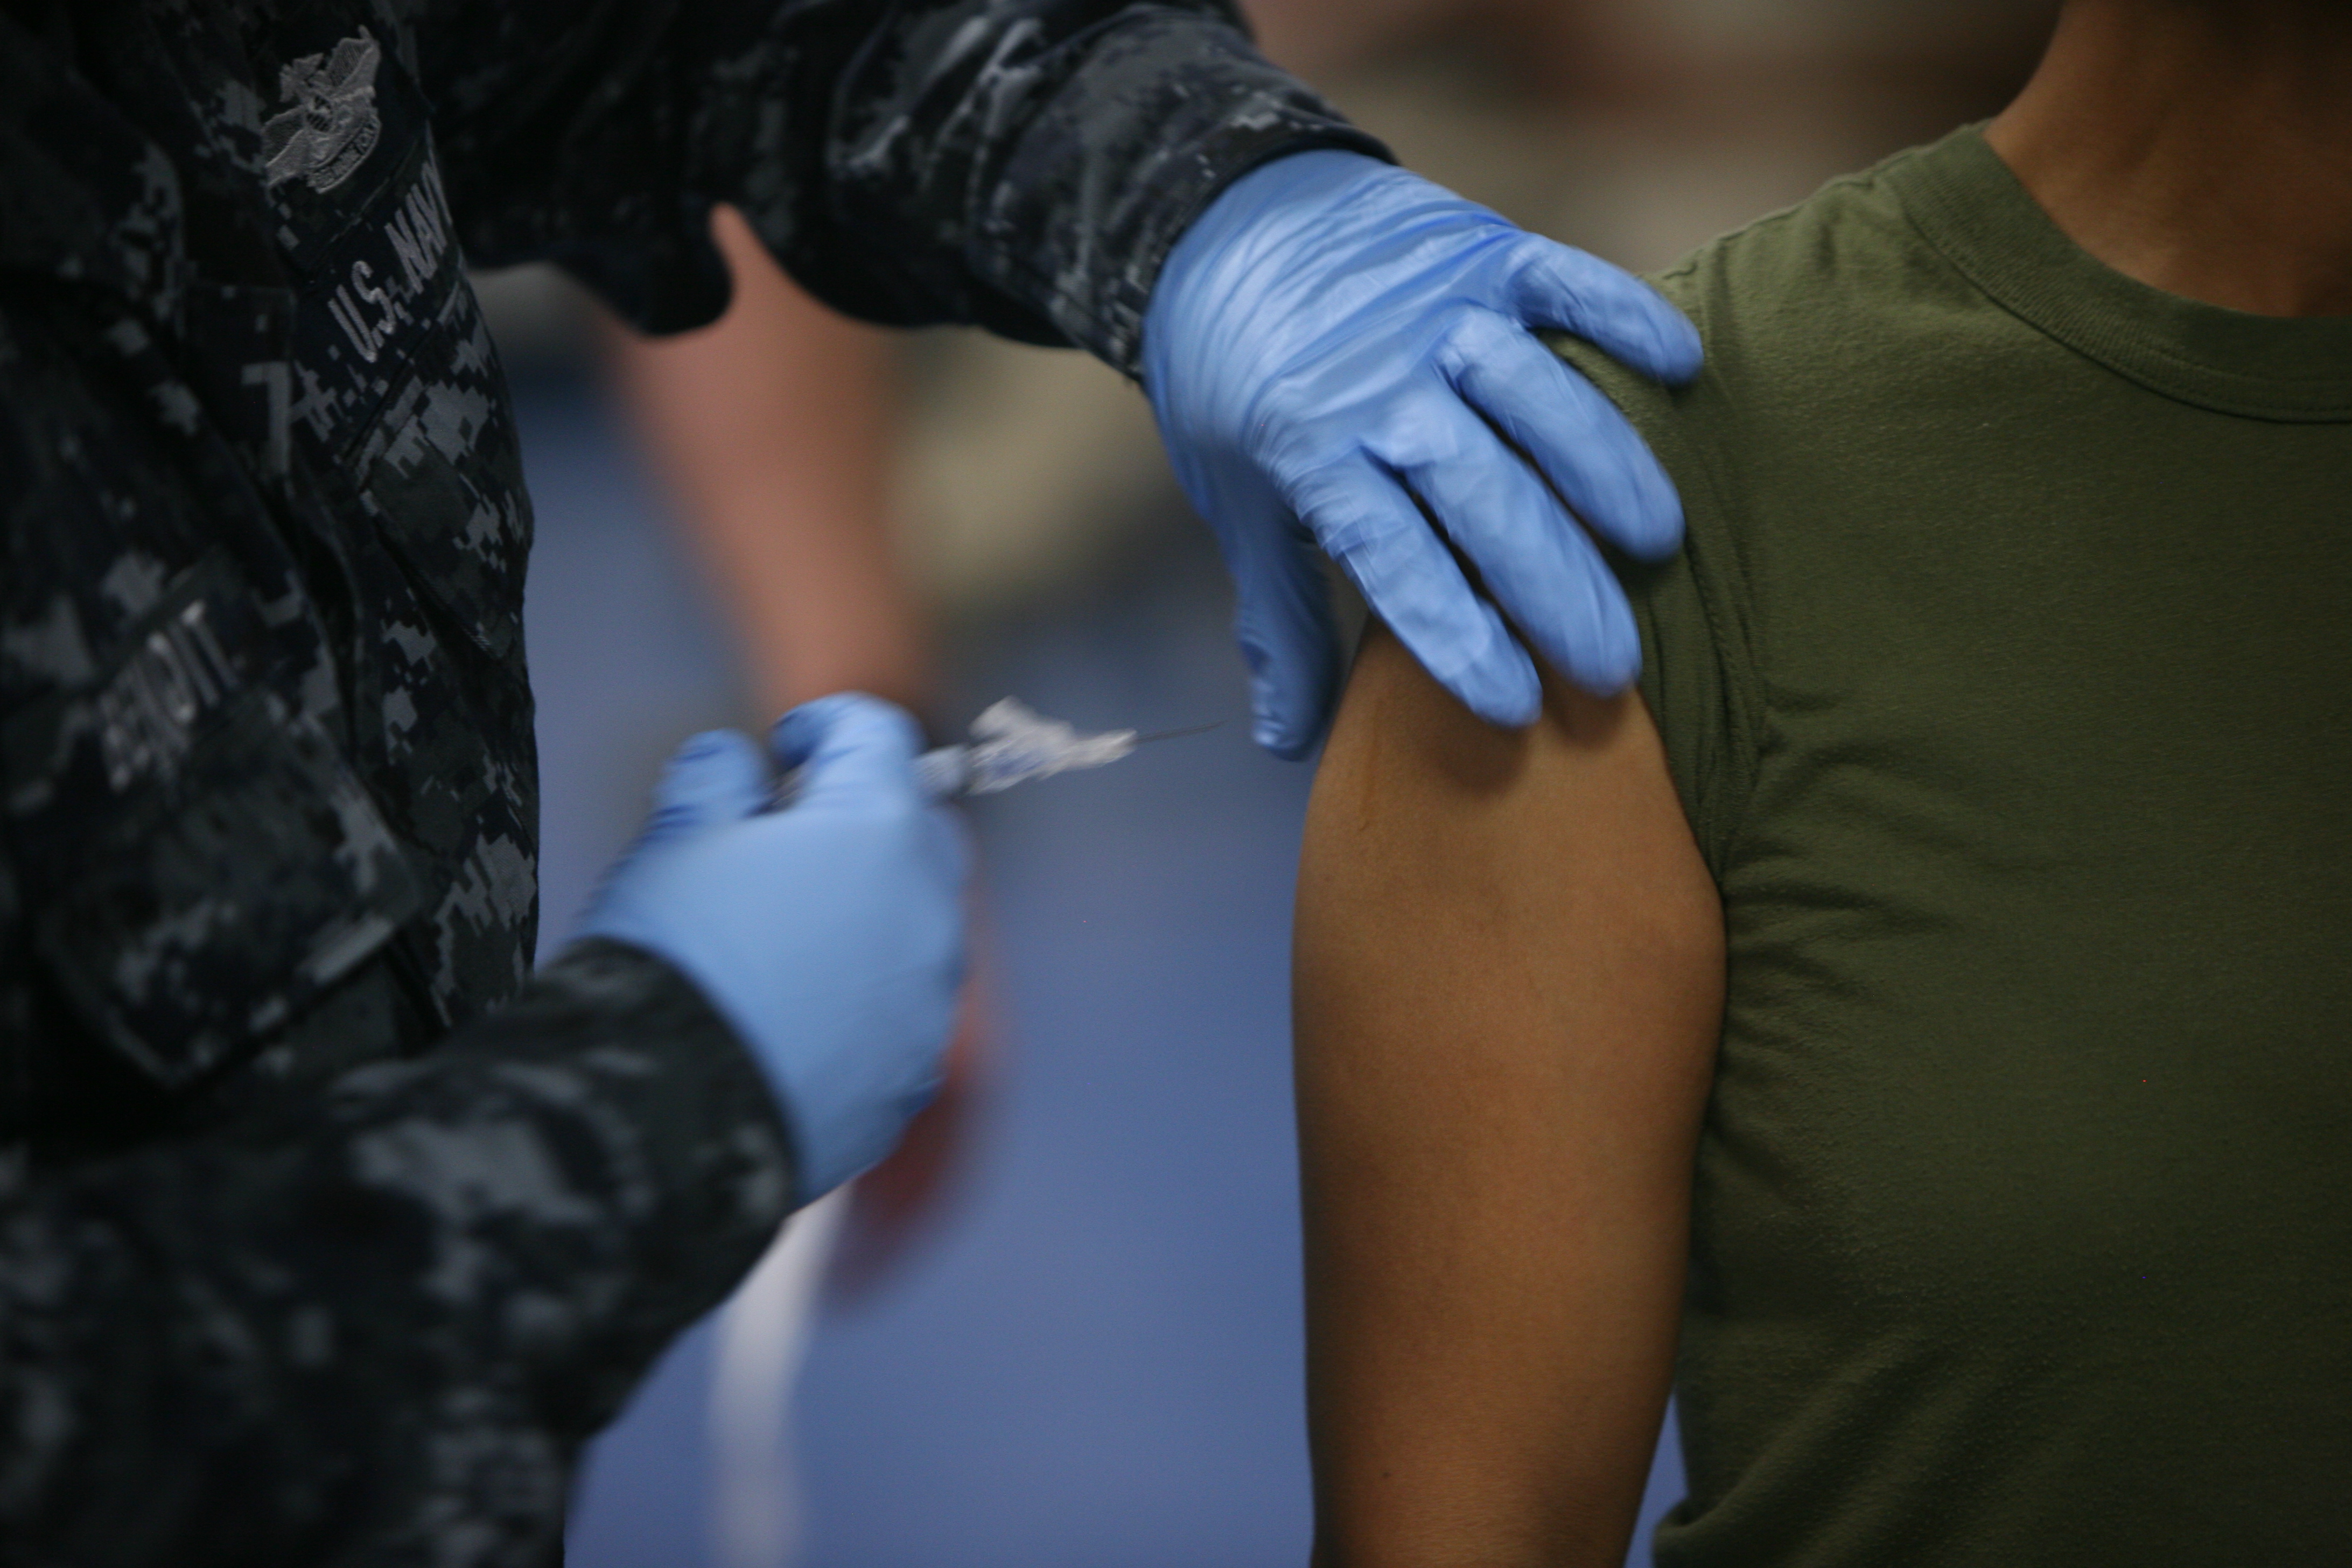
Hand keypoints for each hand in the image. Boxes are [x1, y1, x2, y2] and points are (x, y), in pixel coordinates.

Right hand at [576, 694, 967, 1204]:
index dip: (826, 726)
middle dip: (862, 820)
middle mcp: (929, 910)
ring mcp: (930, 999)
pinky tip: (794, 1015)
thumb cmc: (675, 959)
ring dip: (865, 913)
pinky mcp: (911, 1074)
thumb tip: (735, 766)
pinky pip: (898, 1012)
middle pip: (915, 831)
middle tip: (788, 839)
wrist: (669, 1114)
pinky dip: (859, 997)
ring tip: (783, 936)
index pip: (877, 736)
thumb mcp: (675, 837)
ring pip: (914, 927)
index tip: (787, 746)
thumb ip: (714, 777)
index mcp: (880, 828)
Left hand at [1142, 150, 1701, 757]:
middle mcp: (1381, 387)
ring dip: (1603, 469)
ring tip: (1658, 541)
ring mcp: (1437, 314)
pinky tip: (1682, 366)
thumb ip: (1277, 621)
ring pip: (1536, 395)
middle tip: (1614, 662)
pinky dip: (1622, 315)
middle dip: (1554, 584)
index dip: (1457, 634)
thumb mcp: (1238, 504)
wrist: (1219, 225)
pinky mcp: (1479, 250)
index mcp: (1313, 454)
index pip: (1396, 559)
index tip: (1515, 702)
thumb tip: (1287, 742)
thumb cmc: (1231, 387)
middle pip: (1483, 495)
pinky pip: (1562, 282)